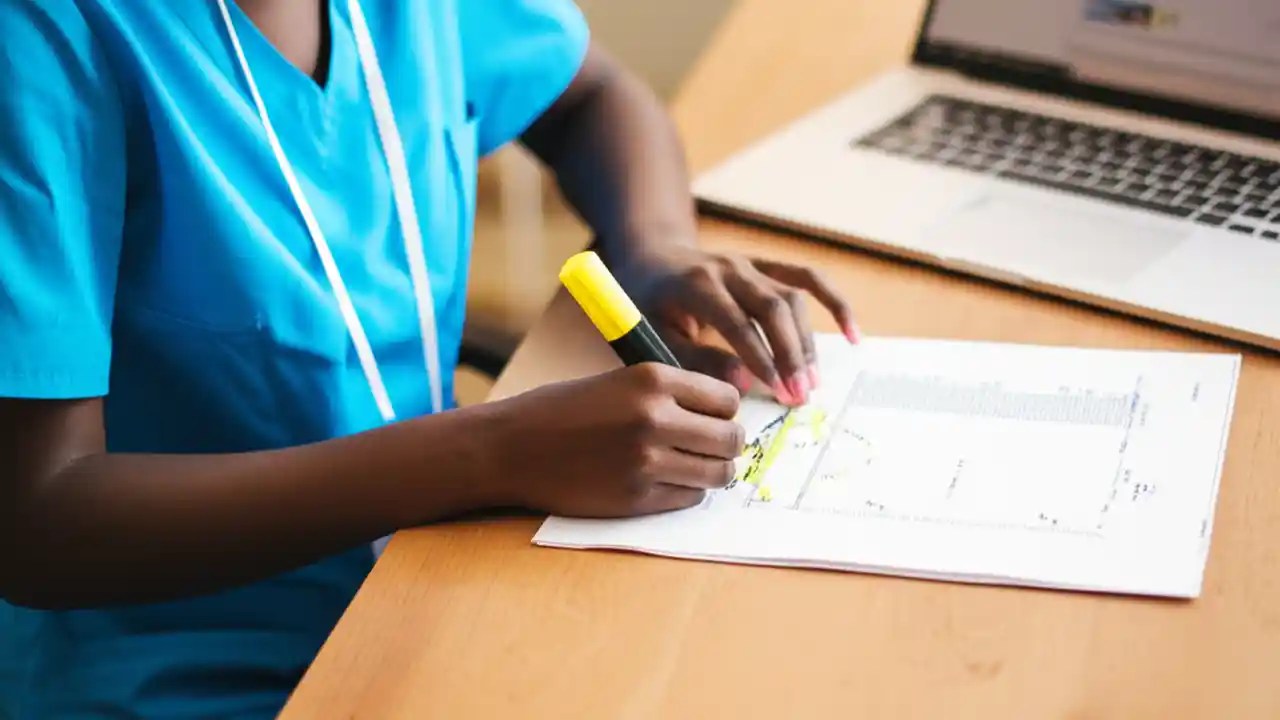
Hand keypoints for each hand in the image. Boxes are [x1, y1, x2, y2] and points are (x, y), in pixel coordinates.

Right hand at [489, 364, 744, 517]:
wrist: (513, 447)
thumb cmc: (564, 411)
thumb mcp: (620, 382)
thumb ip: (669, 395)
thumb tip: (724, 416)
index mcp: (653, 379)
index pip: (728, 399)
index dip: (725, 412)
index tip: (714, 418)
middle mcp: (655, 417)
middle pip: (731, 439)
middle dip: (727, 445)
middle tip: (712, 447)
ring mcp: (647, 461)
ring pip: (719, 474)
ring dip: (712, 472)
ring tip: (693, 466)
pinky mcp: (637, 498)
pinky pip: (690, 499)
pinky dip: (686, 492)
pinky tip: (664, 481)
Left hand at [617, 247, 858, 405]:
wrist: (651, 256)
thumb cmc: (649, 304)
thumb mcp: (655, 334)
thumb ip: (695, 360)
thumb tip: (742, 385)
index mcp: (698, 284)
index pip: (737, 322)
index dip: (760, 357)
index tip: (776, 392)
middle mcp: (730, 269)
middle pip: (774, 308)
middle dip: (790, 354)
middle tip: (799, 396)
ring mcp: (751, 264)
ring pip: (794, 297)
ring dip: (807, 342)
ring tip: (811, 383)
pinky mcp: (767, 265)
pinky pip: (808, 278)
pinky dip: (834, 303)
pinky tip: (852, 335)